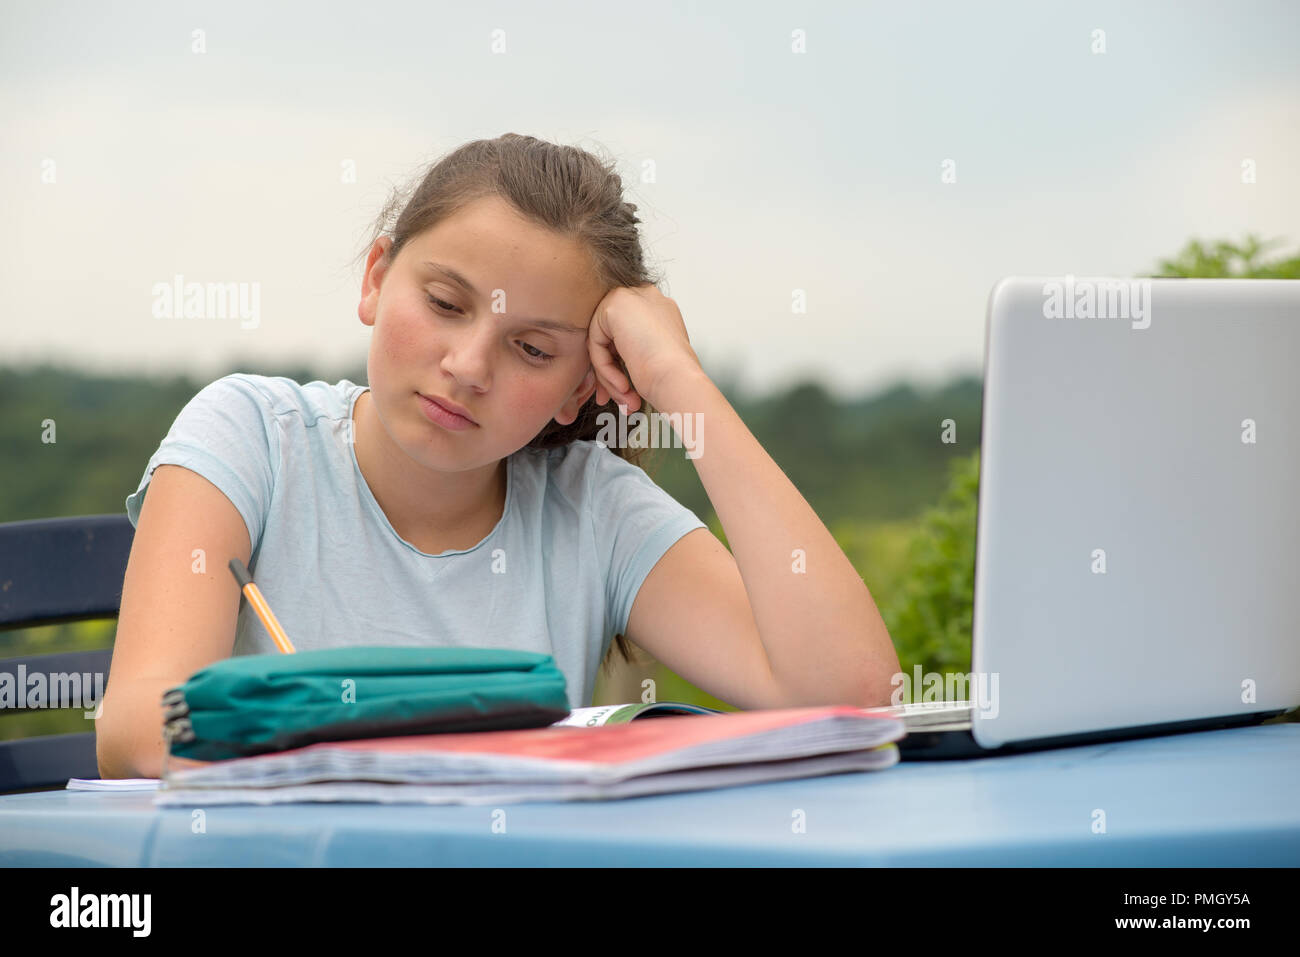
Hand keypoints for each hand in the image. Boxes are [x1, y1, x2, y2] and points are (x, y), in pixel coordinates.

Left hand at [587, 284, 701, 412]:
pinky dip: (605, 370)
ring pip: (602, 342)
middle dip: (611, 372)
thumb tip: (609, 358)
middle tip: (620, 397)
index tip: (624, 389)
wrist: (679, 379)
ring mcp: (630, 298)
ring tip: (626, 397)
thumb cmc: (674, 376)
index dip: (620, 364)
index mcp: (658, 308)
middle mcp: (645, 297)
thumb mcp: (653, 357)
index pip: (625, 333)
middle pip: (611, 336)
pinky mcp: (614, 306)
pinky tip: (624, 386)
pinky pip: (596, 343)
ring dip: (610, 376)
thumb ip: (632, 349)